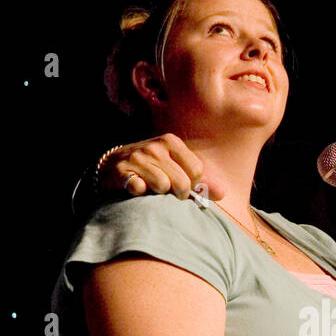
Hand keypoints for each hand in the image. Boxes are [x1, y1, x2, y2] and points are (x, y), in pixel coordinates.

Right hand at [99, 134, 222, 200]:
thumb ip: (200, 180)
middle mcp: (155, 147)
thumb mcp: (176, 167)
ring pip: (163, 186)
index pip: (197, 171)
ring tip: (151, 187)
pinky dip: (140, 192)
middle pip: (182, 182)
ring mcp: (137, 158)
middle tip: (167, 191)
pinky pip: (139, 188)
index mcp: (171, 142)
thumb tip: (223, 193)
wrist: (112, 166)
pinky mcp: (122, 172)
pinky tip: (137, 187)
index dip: (192, 184)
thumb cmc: (150, 168)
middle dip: (177, 193)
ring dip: (158, 193)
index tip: (182, 184)